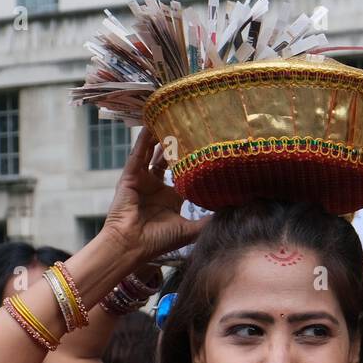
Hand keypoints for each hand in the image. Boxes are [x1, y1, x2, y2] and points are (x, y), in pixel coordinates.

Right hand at [99, 128, 206, 266]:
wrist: (131, 245)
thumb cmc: (157, 241)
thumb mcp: (189, 230)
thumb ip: (208, 222)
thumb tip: (232, 214)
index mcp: (171, 198)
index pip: (184, 173)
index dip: (193, 160)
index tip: (206, 146)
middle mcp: (157, 186)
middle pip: (167, 159)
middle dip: (177, 144)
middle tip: (189, 126)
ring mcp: (143, 179)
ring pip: (152, 152)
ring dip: (160, 136)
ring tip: (170, 116)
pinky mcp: (130, 176)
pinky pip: (138, 153)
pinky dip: (144, 139)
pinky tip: (151, 122)